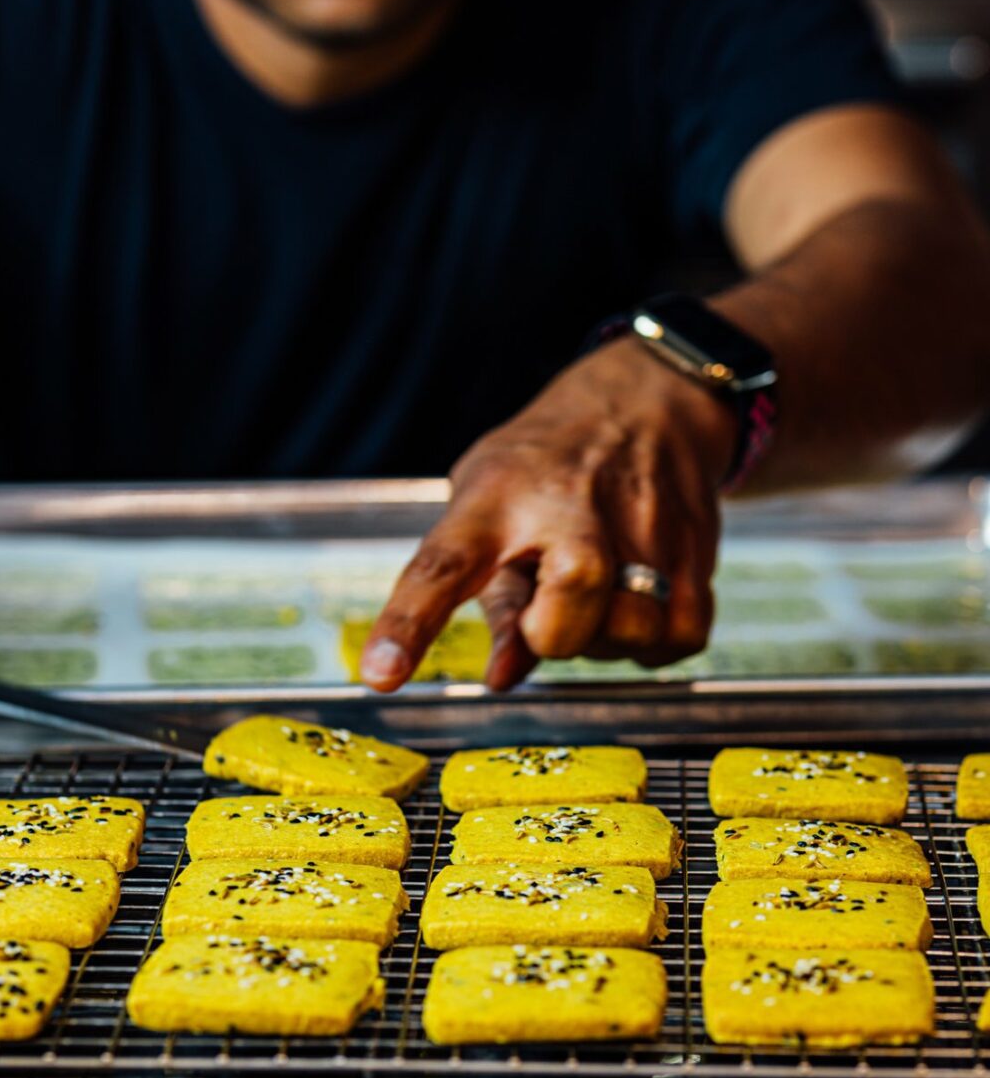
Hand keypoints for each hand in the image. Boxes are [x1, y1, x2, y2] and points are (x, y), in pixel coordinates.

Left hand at [360, 336, 737, 690]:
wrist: (651, 399)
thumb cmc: (547, 468)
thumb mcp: (492, 507)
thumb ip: (495, 601)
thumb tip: (502, 678)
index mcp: (494, 497)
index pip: (442, 565)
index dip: (409, 624)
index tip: (381, 675)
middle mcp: (569, 503)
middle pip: (576, 591)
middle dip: (560, 633)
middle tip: (552, 617)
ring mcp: (642, 523)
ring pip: (633, 631)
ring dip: (608, 641)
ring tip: (597, 599)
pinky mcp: (696, 547)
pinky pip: (680, 637)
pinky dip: (655, 643)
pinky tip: (638, 607)